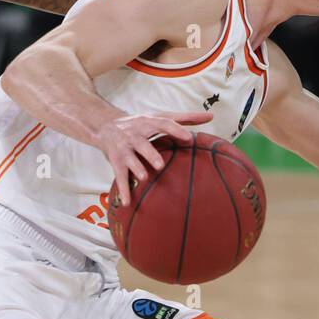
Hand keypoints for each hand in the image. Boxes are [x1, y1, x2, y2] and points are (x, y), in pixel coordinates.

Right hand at [97, 110, 214, 204]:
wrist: (106, 126)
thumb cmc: (141, 124)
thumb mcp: (161, 117)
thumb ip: (186, 118)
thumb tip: (212, 116)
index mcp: (149, 123)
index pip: (163, 124)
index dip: (175, 130)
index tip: (188, 137)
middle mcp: (135, 134)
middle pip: (142, 144)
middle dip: (150, 154)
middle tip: (160, 165)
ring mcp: (124, 148)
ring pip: (129, 159)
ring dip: (136, 168)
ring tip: (144, 178)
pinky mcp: (116, 161)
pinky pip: (120, 176)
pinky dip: (124, 189)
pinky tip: (129, 202)